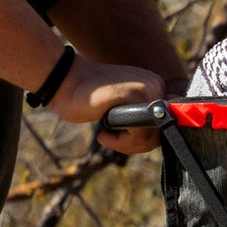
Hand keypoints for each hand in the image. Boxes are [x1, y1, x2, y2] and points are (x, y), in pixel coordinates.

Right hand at [47, 55, 166, 153]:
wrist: (61, 80)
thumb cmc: (87, 100)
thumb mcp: (123, 112)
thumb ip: (142, 121)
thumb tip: (157, 140)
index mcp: (154, 87)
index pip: (165, 126)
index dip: (144, 140)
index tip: (122, 138)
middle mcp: (156, 85)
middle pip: (162, 133)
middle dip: (136, 145)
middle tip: (110, 139)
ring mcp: (148, 88)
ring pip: (152, 135)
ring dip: (127, 145)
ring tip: (106, 135)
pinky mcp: (137, 94)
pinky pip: (140, 132)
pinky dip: (122, 141)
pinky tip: (104, 134)